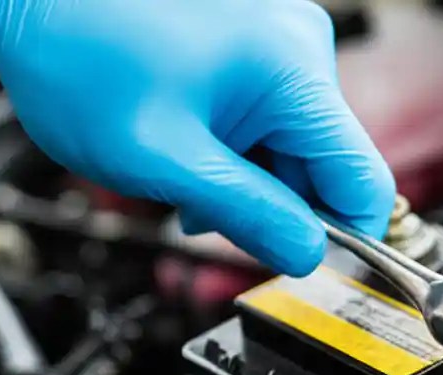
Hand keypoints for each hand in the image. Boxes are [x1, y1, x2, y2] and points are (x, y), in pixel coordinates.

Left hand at [0, 0, 395, 275]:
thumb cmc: (78, 58)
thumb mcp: (167, 164)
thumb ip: (249, 216)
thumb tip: (307, 255)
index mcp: (293, 71)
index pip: (364, 182)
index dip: (342, 239)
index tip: (302, 265)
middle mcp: (301, 47)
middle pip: (328, 167)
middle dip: (276, 207)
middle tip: (206, 213)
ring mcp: (281, 41)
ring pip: (297, 150)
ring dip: (250, 182)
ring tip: (184, 175)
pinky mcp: (259, 44)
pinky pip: (273, 121)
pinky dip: (238, 152)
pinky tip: (192, 151)